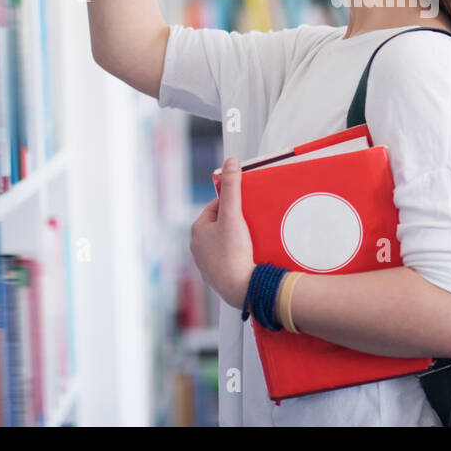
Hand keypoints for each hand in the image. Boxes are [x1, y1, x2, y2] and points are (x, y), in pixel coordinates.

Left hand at [189, 158, 255, 310]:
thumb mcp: (233, 215)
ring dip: (239, 238)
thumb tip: (230, 162)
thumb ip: (232, 188)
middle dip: (237, 221)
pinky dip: (239, 255)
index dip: (233, 203)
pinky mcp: (218, 276)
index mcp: (198, 231)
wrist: (240, 289)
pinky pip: (230, 258)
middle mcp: (199, 248)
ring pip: (225, 242)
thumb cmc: (233, 253)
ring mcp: (208, 263)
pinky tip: (250, 256)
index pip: (216, 206)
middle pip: (222, 224)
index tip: (246, 206)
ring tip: (253, 239)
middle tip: (252, 222)